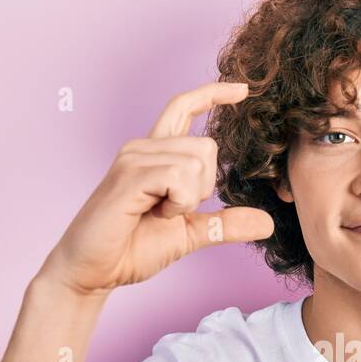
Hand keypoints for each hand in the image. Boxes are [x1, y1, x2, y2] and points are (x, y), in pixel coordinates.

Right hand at [38, 80, 273, 294]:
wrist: (93, 272)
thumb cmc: (131, 248)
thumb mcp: (189, 234)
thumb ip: (225, 224)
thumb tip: (267, 223)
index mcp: (155, 154)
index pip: (183, 107)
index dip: (213, 94)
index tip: (242, 90)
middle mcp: (142, 147)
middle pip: (208, 146)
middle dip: (204, 188)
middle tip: (170, 211)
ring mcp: (133, 158)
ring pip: (197, 162)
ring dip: (189, 200)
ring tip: (157, 215)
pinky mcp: (129, 176)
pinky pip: (179, 178)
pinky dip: (178, 204)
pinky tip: (155, 215)